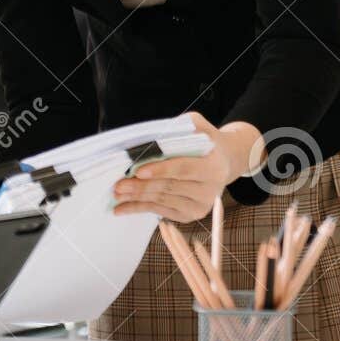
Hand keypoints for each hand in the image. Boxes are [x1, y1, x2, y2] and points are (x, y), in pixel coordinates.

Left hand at [111, 112, 262, 222]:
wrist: (223, 162)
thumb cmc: (204, 140)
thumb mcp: (198, 126)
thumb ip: (179, 128)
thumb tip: (150, 137)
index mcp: (214, 167)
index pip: (183, 169)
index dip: (161, 170)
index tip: (138, 171)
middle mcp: (210, 190)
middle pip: (169, 187)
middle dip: (141, 186)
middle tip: (118, 184)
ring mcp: (200, 205)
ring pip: (162, 200)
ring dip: (136, 198)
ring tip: (116, 194)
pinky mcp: (190, 215)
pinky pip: (160, 211)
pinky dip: (139, 208)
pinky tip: (121, 207)